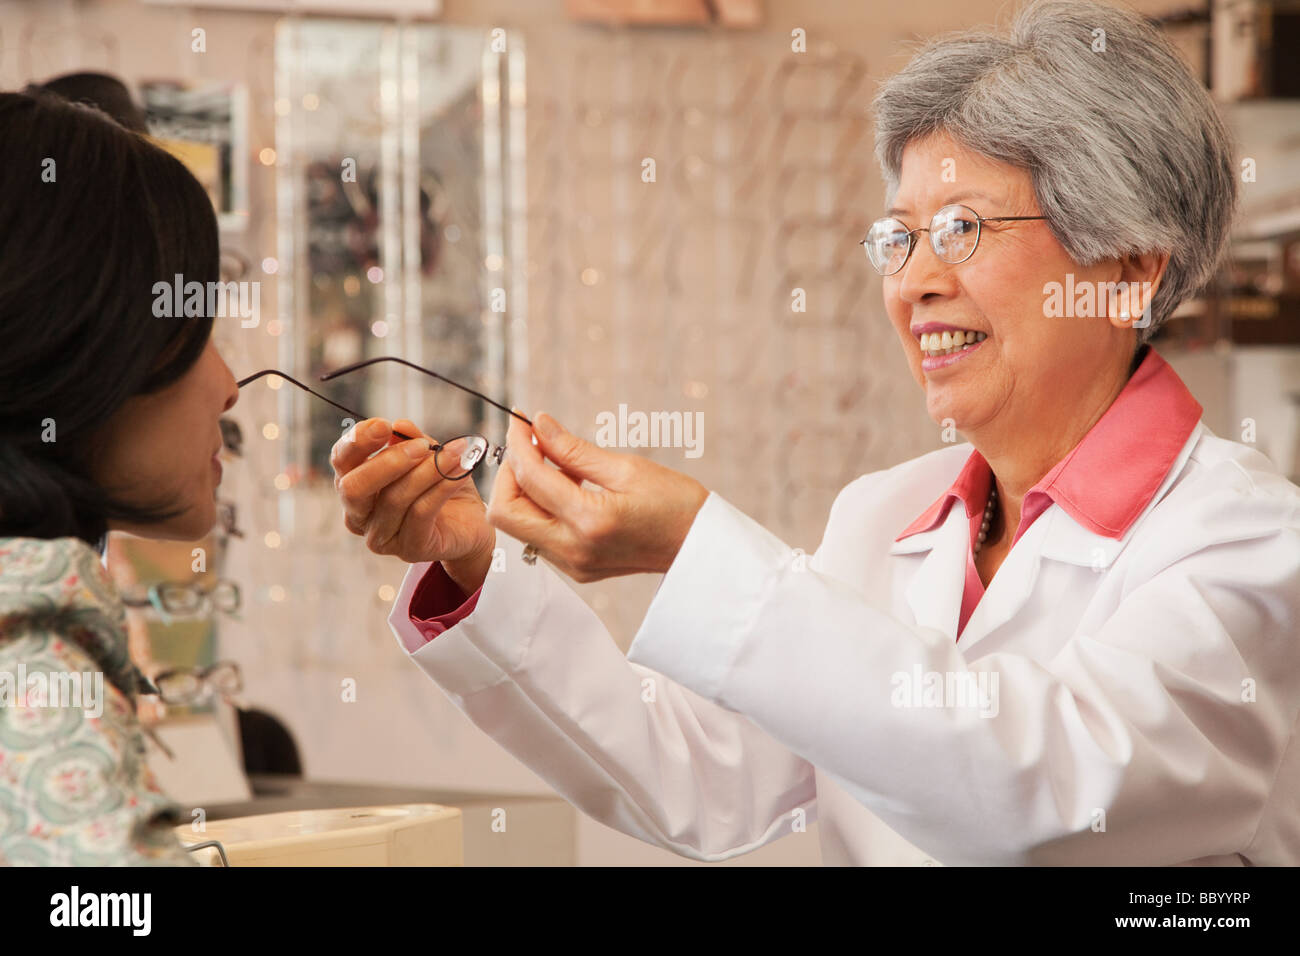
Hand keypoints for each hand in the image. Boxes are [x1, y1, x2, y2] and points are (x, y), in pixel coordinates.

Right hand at [330, 418, 495, 592]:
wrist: (471, 524)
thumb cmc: (441, 487)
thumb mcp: (428, 456)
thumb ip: (411, 441)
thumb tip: (400, 426)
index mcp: (355, 484)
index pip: (341, 461)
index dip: (357, 441)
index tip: (383, 425)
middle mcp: (359, 514)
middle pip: (354, 487)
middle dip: (388, 462)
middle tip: (422, 446)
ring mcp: (381, 537)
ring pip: (394, 498)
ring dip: (428, 471)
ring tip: (454, 454)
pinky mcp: (409, 548)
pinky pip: (421, 513)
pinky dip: (442, 487)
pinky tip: (460, 472)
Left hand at [485, 411, 708, 582]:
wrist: (701, 547)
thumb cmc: (676, 504)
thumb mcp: (626, 467)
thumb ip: (573, 449)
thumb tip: (537, 425)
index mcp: (588, 520)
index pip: (529, 478)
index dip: (519, 443)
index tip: (521, 420)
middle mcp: (573, 549)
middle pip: (506, 513)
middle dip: (508, 474)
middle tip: (530, 444)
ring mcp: (572, 564)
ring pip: (517, 526)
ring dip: (524, 490)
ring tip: (555, 463)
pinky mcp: (576, 568)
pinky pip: (538, 535)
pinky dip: (541, 507)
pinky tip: (567, 487)